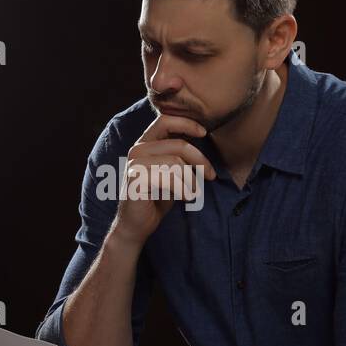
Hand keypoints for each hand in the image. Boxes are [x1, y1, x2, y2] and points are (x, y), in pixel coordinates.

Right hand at [111, 114, 216, 245]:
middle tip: (211, 175)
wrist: (136, 225)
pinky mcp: (136, 179)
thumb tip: (203, 138)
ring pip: (175, 163)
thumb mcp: (170, 172)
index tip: (204, 133)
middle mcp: (137, 150)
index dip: (187, 123)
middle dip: (200, 160)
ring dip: (191, 179)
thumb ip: (178, 155)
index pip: (165, 120)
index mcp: (145, 144)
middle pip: (178, 145)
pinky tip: (186, 197)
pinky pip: (168, 178)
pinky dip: (183, 189)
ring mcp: (134, 164)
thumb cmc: (156, 198)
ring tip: (194, 192)